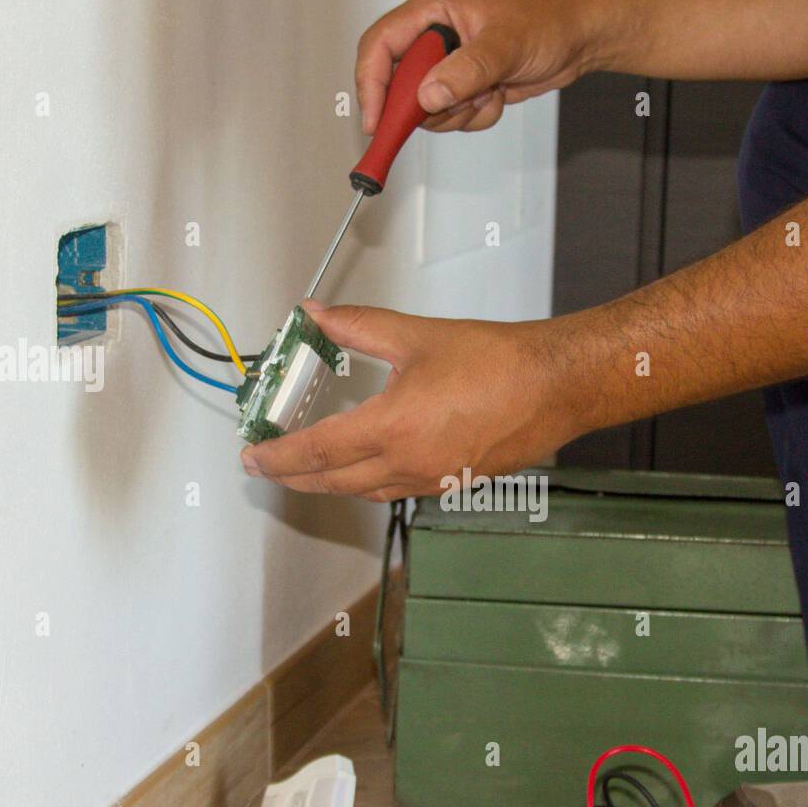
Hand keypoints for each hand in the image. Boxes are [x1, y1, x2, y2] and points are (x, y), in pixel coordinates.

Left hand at [239, 303, 574, 500]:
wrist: (554, 387)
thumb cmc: (498, 362)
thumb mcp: (416, 334)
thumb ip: (358, 325)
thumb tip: (318, 315)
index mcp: (392, 428)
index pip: (316, 451)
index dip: (278, 456)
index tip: (253, 456)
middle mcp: (407, 464)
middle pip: (332, 482)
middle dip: (293, 476)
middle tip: (267, 467)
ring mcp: (430, 478)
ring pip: (363, 491)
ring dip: (329, 483)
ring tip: (307, 468)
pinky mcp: (451, 482)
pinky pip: (394, 490)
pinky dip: (367, 483)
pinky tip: (364, 467)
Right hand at [356, 0, 601, 136]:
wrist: (579, 34)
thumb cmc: (547, 18)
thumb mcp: (505, 44)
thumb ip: (465, 71)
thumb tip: (428, 96)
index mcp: (431, 12)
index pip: (381, 47)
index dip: (372, 85)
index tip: (376, 121)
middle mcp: (434, 39)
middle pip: (400, 86)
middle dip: (425, 107)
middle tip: (452, 109)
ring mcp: (449, 65)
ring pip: (427, 109)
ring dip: (458, 113)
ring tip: (489, 90)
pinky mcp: (465, 86)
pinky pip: (454, 116)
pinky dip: (476, 116)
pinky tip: (498, 94)